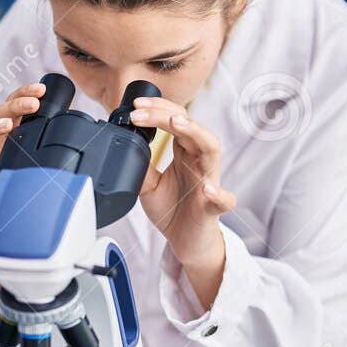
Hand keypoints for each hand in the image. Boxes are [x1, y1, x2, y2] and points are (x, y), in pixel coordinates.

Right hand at [0, 81, 46, 214]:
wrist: (16, 223)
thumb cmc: (28, 192)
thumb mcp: (44, 168)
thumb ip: (58, 155)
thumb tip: (83, 143)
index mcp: (10, 138)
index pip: (13, 108)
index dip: (23, 94)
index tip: (40, 90)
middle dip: (13, 106)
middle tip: (32, 104)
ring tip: (5, 126)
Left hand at [130, 96, 235, 309]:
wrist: (186, 241)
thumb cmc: (172, 209)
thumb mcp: (147, 184)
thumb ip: (140, 164)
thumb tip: (123, 144)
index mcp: (185, 153)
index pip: (176, 120)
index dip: (158, 109)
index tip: (136, 105)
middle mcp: (199, 162)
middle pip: (190, 126)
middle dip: (166, 114)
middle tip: (141, 110)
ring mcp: (209, 182)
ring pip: (211, 150)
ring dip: (195, 133)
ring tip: (177, 123)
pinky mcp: (213, 208)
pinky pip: (223, 199)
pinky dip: (219, 194)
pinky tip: (208, 189)